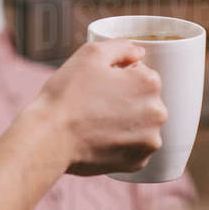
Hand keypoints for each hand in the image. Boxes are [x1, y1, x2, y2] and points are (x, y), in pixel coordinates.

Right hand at [32, 39, 167, 175]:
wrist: (50, 137)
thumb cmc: (67, 94)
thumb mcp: (89, 54)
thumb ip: (121, 47)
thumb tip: (138, 52)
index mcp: (150, 83)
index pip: (142, 73)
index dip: (119, 76)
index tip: (99, 84)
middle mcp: (158, 112)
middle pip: (145, 100)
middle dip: (126, 99)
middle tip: (95, 103)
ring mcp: (150, 140)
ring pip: (141, 124)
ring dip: (125, 121)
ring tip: (96, 122)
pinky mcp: (138, 162)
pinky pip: (134, 147)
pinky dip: (120, 143)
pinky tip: (99, 139)